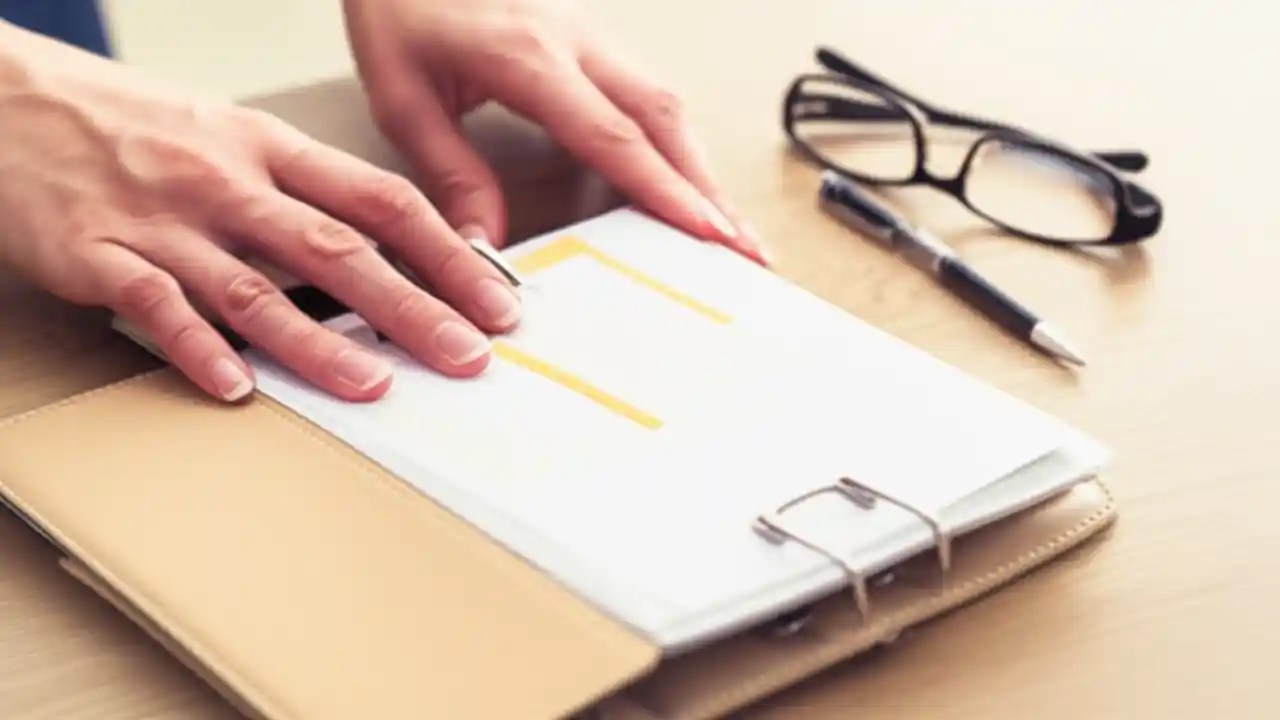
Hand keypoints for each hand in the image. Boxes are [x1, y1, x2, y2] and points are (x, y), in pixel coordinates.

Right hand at [0, 22, 522, 403]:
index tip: (495, 300)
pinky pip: (155, 307)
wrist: (4, 97)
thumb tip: (383, 249)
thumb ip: (298, 190)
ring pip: (256, 289)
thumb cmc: (129, 124)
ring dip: (320, 344)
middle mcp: (227, 183)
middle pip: (338, 249)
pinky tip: (235, 388)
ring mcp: (163, 220)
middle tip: (466, 356)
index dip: (446, 254)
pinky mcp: (96, 254)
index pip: (380, 199)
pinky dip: (197, 349)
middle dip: (411, 307)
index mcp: (267, 148)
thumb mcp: (226, 135)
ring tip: (373, 387)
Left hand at [341, 0, 768, 263]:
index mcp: (528, 57)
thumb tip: (485, 244)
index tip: (705, 231)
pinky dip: (675, 143)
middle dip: (709, 187)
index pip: (612, 134)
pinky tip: (684, 179)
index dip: (663, 188)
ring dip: (701, 167)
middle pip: (663, 117)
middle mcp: (574, 41)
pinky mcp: (589, 40)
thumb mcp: (403, 98)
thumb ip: (451, 173)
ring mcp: (588, 36)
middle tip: (743, 245)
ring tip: (726, 227)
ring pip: (666, 103)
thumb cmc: (401, 8)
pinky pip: (647, 94)